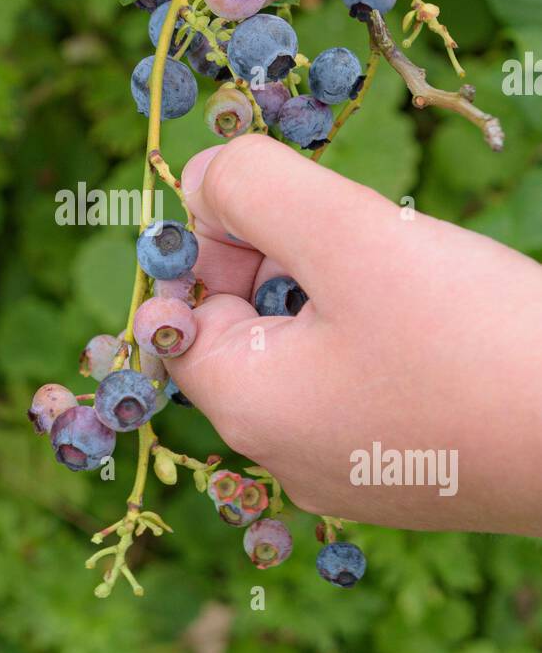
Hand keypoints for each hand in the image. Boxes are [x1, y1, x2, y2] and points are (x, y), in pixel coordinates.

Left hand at [169, 136, 541, 535]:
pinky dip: (378, 337)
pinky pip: (360, 387)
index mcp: (249, 407)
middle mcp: (285, 455)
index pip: (176, 312)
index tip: (279, 205)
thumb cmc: (477, 340)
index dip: (212, 242)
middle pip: (243, 330)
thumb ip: (255, 189)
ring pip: (307, 353)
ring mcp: (351, 471)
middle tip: (353, 230)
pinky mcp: (409, 473)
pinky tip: (435, 318)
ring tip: (403, 272)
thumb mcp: (350, 235)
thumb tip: (201, 179)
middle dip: (281, 260)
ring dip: (335, 293)